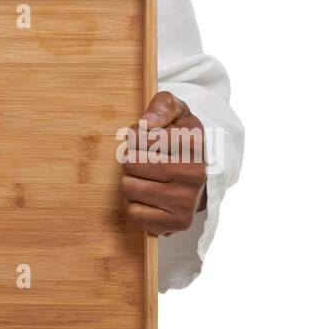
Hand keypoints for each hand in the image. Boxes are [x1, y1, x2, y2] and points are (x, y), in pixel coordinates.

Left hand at [119, 91, 206, 236]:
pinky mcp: (179, 223)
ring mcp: (187, 201)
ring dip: (130, 180)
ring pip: (127, 188)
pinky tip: (149, 196)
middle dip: (130, 158)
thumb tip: (147, 123)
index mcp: (194, 142)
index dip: (135, 135)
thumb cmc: (181, 138)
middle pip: (129, 163)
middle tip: (143, 159)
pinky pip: (134, 213)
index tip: (146, 138)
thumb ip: (162, 106)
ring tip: (145, 177)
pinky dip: (134, 204)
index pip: (139, 137)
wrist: (201, 172)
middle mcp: (194, 173)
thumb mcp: (176, 111)